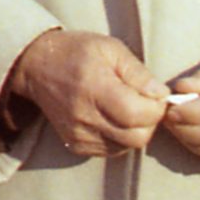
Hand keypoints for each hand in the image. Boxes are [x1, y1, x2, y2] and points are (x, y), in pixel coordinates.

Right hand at [9, 29, 169, 158]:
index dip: (156, 107)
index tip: (157, 94)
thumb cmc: (77, 52)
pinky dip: (121, 137)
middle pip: (136, 137)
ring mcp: (78, 135)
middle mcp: (84, 116)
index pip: (137, 114)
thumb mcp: (110, 48)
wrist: (38, 67)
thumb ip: (138, 72)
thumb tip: (162, 94)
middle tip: (146, 102)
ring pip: (127, 146)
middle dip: (150, 121)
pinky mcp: (76, 145)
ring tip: (129, 107)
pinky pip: (112, 150)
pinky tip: (115, 117)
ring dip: (136, 130)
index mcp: (94, 87)